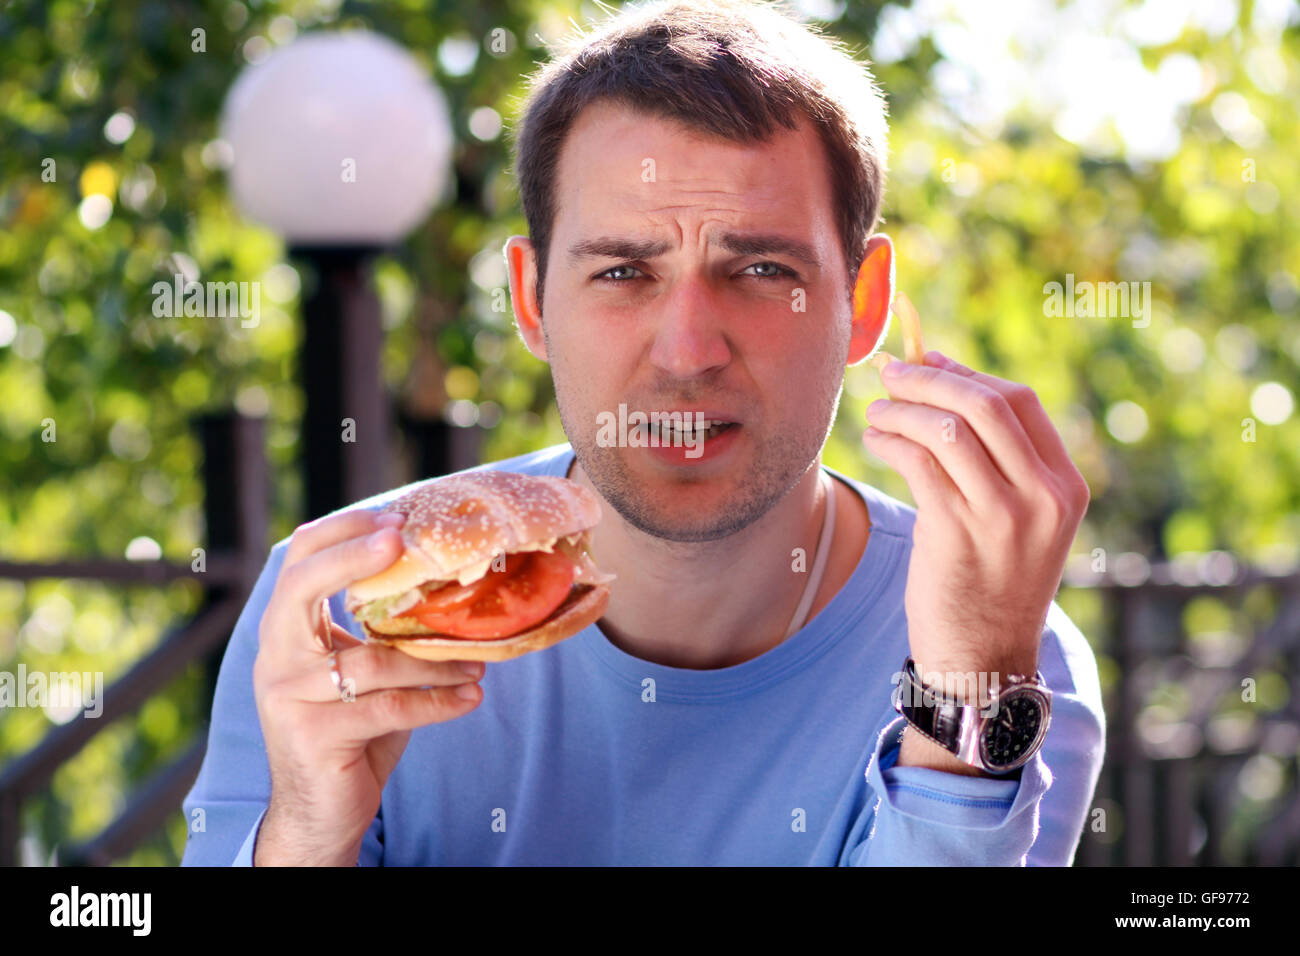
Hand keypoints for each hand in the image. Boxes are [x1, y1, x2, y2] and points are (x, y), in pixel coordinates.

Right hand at [252, 509, 485, 865]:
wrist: (320, 810)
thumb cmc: (350, 728)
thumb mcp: (360, 670)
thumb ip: (380, 630)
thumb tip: (449, 581)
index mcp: (286, 630)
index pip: (300, 560)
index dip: (343, 532)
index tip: (396, 520)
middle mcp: (277, 657)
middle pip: (302, 588)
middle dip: (353, 557)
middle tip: (403, 539)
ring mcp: (288, 697)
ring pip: (372, 661)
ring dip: (434, 660)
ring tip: (476, 661)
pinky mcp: (313, 737)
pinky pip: (389, 708)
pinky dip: (437, 702)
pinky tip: (469, 697)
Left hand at [863, 350, 1089, 695]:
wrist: (984, 656)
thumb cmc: (991, 581)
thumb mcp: (1017, 520)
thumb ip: (996, 461)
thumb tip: (946, 384)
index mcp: (1064, 486)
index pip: (1020, 402)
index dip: (967, 373)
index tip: (929, 360)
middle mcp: (1041, 496)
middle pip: (983, 405)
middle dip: (929, 378)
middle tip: (891, 372)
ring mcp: (1002, 515)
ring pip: (946, 430)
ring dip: (902, 410)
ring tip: (877, 413)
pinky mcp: (956, 532)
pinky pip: (918, 463)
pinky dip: (890, 441)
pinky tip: (875, 441)